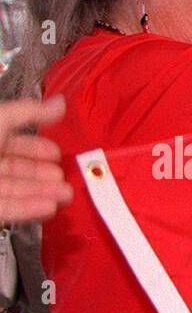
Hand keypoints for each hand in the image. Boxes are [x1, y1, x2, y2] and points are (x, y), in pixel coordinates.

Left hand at [0, 96, 70, 222]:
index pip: (13, 141)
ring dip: (41, 193)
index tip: (57, 154)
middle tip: (65, 178)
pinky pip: (6, 209)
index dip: (36, 147)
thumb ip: (29, 113)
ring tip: (65, 195)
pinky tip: (47, 207)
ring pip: (14, 191)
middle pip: (16, 169)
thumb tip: (60, 103)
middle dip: (43, 174)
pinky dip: (27, 209)